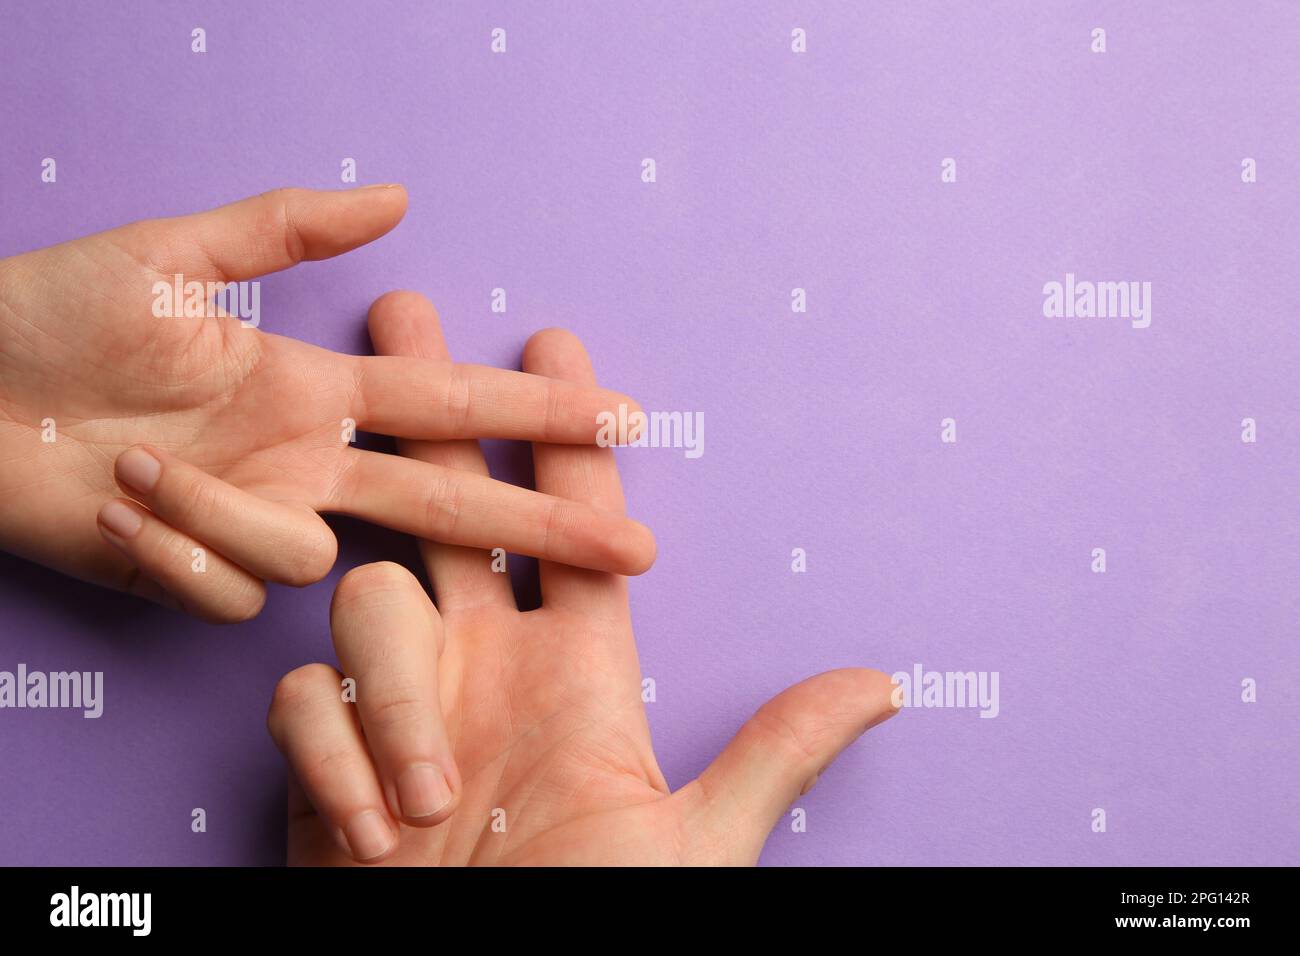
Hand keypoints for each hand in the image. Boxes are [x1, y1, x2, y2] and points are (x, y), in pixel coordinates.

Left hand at [0, 188, 653, 621]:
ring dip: (216, 513)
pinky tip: (114, 514)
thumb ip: (287, 229)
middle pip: (451, 504)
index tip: (618, 421)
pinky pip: (228, 590)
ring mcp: (257, 525)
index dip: (535, 413)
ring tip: (131, 469)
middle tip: (629, 551)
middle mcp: (307, 466)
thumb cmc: (52, 318)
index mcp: (313, 394)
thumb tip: (397, 196)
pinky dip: (169, 551)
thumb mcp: (172, 258)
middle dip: (541, 525)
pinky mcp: (200, 578)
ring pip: (308, 557)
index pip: (452, 405)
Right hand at [267, 296, 897, 864]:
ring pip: (367, 603)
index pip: (570, 521)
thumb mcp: (690, 844)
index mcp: (579, 669)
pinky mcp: (330, 752)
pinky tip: (369, 827)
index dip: (566, 436)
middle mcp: (487, 663)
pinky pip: (304, 703)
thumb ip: (774, 756)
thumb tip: (885, 684)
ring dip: (390, 696)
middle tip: (405, 311)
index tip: (554, 347)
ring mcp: (407, 701)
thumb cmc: (586, 919)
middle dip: (431, 413)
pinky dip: (332, 756)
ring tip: (424, 797)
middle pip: (454, 503)